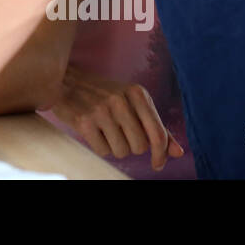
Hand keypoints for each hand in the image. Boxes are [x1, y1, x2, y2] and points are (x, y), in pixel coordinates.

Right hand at [44, 64, 184, 170]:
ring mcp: (101, 110)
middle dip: (132, 146)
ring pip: (122, 151)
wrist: (65, 81)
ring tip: (106, 130)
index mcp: (137, 93)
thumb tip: (178, 153)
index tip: (157, 163)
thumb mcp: (132, 102)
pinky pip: (103, 151)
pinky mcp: (84, 121)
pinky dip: (100, 147)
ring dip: (115, 147)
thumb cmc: (103, 95)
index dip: (161, 154)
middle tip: (120, 133)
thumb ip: (156, 126)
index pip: (158, 134)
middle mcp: (121, 100)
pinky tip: (94, 132)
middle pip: (140, 147)